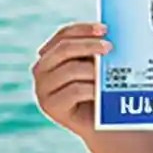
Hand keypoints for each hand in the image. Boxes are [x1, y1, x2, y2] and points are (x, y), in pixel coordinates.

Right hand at [32, 21, 111, 138]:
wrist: (102, 123)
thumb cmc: (101, 88)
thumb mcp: (97, 65)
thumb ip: (96, 50)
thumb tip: (109, 35)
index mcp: (50, 54)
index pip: (63, 35)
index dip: (83, 29)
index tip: (105, 29)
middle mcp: (41, 69)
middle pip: (64, 49)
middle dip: (89, 45)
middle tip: (110, 47)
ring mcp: (43, 89)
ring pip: (71, 69)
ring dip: (94, 69)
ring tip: (111, 74)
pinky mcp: (51, 106)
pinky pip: (75, 90)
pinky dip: (92, 88)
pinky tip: (103, 91)